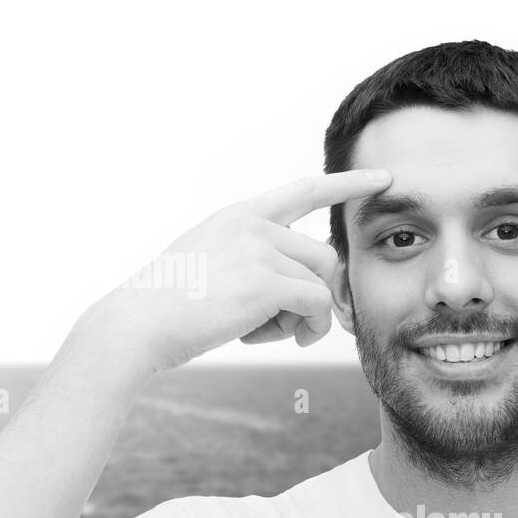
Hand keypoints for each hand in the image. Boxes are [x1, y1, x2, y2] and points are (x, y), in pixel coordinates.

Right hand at [82, 169, 392, 374]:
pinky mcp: (266, 282)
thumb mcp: (206, 265)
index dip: (345, 184)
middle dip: (312, 297)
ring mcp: (260, 249)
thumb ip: (250, 261)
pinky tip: (270, 339)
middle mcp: (252, 224)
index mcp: (238, 216)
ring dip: (303, 318)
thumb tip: (300, 291)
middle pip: (321, 257)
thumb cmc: (165, 308)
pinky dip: (304, 329)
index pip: (303, 191)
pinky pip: (315, 305)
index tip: (381, 178)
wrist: (135, 325)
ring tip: (268, 334)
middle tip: (285, 329)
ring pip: (319, 284)